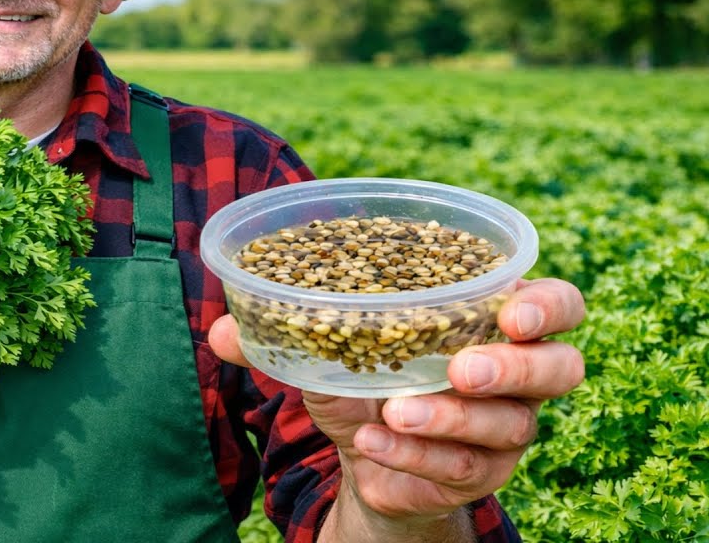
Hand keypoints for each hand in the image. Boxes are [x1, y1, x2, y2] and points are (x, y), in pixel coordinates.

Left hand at [209, 278, 584, 527]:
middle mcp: (517, 374)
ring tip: (395, 412)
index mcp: (491, 320)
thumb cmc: (363, 374)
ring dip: (449, 417)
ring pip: (508, 426)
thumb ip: (279, 330)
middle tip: (462, 367)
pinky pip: (460, 469)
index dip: (546, 305)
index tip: (509, 308)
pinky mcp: (479, 475)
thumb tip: (219, 327)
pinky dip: (413, 456)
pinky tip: (372, 445)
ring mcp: (505, 429)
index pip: (556, 305)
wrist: (362, 449)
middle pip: (561, 368)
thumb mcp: (327, 346)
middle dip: (515, 368)